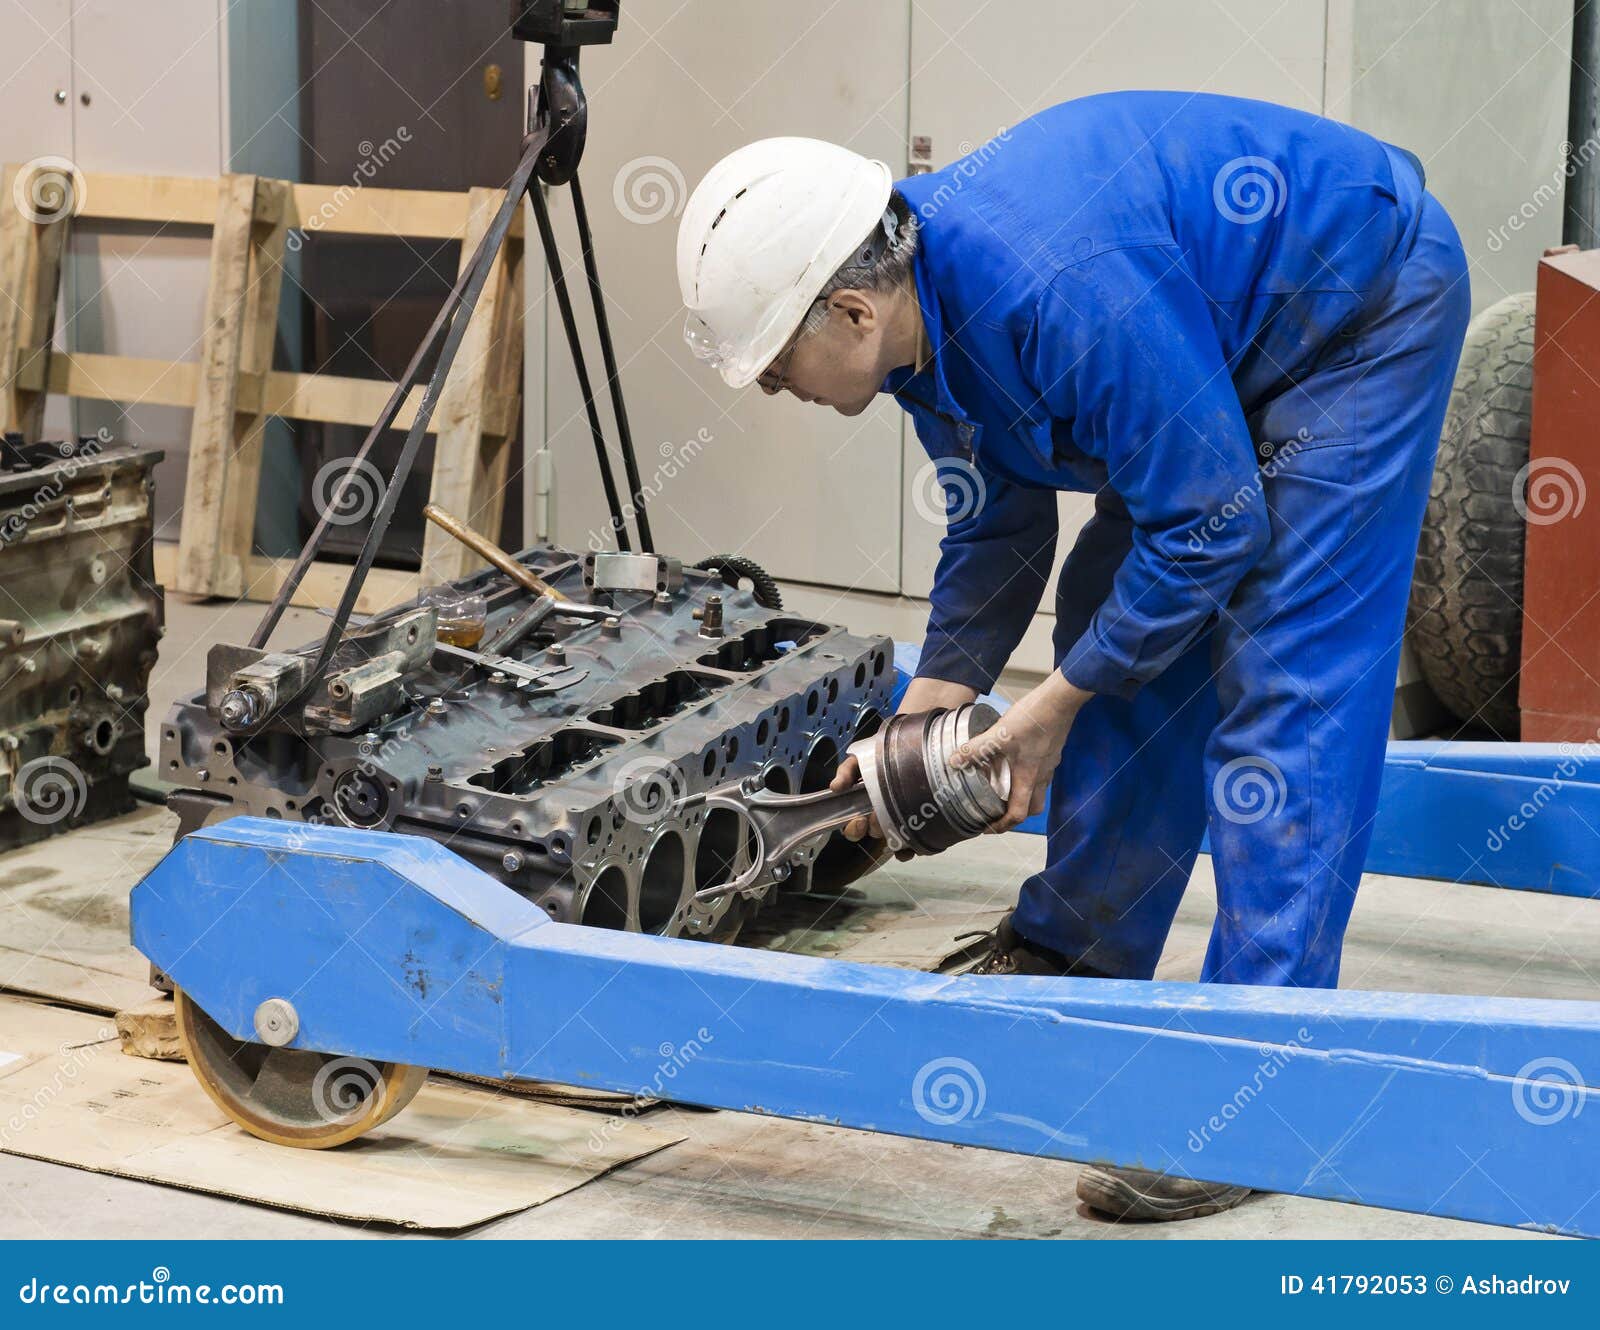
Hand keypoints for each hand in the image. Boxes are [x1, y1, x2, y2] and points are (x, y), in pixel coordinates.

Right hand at [832, 677, 978, 841]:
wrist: (918, 741)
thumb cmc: (887, 753)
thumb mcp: (863, 757)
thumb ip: (847, 770)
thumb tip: (834, 787)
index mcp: (865, 806)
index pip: (854, 827)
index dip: (853, 829)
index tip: (858, 820)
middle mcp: (883, 816)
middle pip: (875, 833)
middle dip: (875, 828)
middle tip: (879, 815)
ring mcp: (904, 821)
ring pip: (896, 840)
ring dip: (895, 840)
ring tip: (899, 829)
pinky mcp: (924, 823)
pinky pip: (919, 843)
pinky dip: (915, 848)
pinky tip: (916, 844)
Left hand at [950, 672, 1089, 831]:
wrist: (1059, 701)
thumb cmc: (1032, 720)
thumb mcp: (998, 735)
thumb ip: (975, 749)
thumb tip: (954, 761)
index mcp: (1028, 778)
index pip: (1017, 814)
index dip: (1002, 826)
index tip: (988, 828)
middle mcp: (1041, 777)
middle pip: (1032, 809)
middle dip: (1015, 816)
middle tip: (998, 814)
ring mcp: (1050, 766)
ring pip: (1038, 792)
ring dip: (1023, 797)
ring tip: (1005, 791)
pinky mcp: (1052, 754)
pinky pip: (1042, 775)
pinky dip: (1029, 779)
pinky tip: (1016, 765)